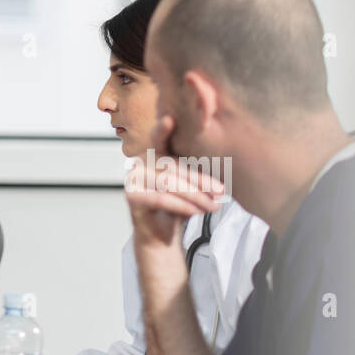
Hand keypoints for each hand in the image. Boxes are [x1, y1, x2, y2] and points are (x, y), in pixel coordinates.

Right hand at [125, 115, 223, 250]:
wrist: (161, 235)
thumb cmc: (177, 207)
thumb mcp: (191, 185)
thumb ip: (198, 170)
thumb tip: (222, 161)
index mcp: (153, 155)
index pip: (160, 140)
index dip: (163, 130)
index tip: (169, 119)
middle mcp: (139, 163)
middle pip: (172, 167)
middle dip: (199, 180)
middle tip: (220, 190)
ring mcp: (132, 180)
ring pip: (168, 183)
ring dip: (195, 195)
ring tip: (213, 205)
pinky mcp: (132, 198)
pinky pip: (161, 199)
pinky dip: (182, 206)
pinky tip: (197, 211)